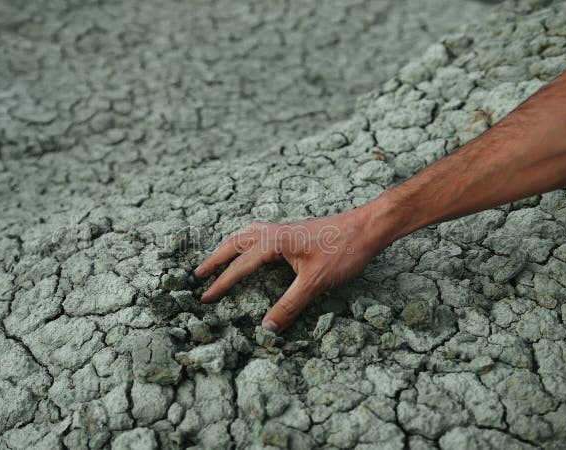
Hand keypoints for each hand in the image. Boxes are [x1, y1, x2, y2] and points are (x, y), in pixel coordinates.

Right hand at [194, 202, 393, 332]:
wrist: (368, 226)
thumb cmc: (343, 250)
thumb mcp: (315, 283)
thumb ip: (289, 306)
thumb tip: (266, 330)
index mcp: (273, 242)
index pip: (240, 266)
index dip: (221, 283)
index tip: (205, 297)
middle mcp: (274, 232)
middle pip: (234, 243)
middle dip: (215, 259)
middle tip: (197, 274)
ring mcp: (284, 229)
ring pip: (246, 234)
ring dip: (228, 247)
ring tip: (217, 258)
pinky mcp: (294, 230)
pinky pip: (258, 232)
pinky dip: (245, 240)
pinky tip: (251, 248)